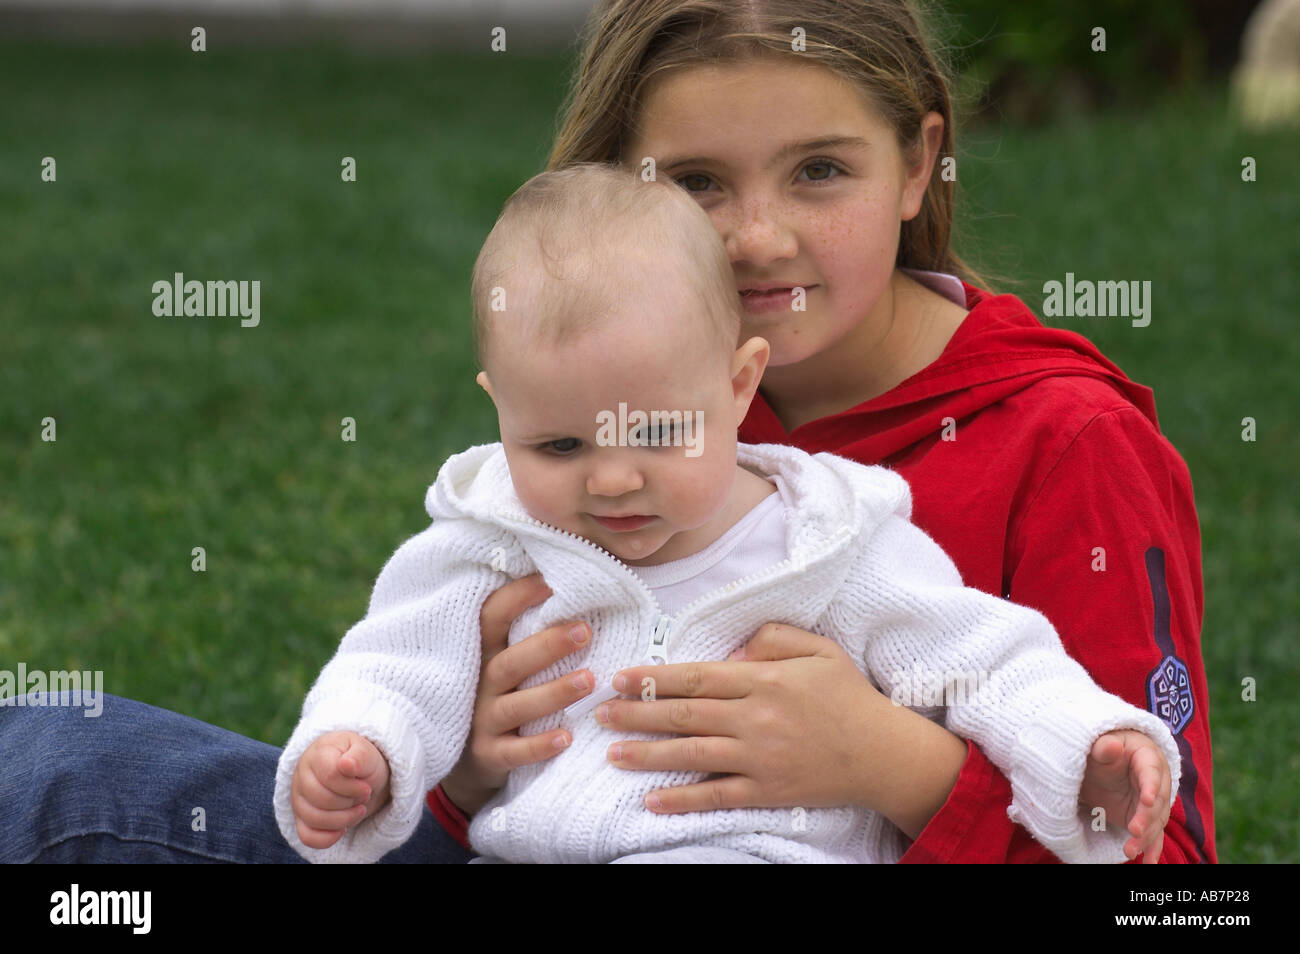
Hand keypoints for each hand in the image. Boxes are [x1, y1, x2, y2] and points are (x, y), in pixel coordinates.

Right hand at [292, 731, 390, 849]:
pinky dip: (327, 838)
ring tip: (359, 809)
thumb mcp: (367, 752)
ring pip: (314, 819)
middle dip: (349, 802)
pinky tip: (343, 830)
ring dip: (344, 819)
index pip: (330, 775)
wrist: (358, 773)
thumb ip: (359, 756)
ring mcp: (298, 798)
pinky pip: (307, 836)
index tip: (366, 787)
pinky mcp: (300, 818)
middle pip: (321, 799)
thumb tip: (347, 764)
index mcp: (318, 754)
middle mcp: (302, 775)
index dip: (352, 787)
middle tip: (364, 797)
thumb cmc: (360, 761)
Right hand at [438, 574, 595, 815]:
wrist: (464, 760)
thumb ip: (524, 633)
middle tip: (585, 631)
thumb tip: (569, 588)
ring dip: (553, 692)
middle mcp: (480, 684)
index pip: (492, 618)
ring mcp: (482, 721)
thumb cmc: (498, 695)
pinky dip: (540, 745)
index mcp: (484, 654)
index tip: (550, 583)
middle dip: (547, 645)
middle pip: (511, 662)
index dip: (517, 598)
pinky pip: (515, 752)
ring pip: (517, 706)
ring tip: (589, 680)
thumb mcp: (501, 661)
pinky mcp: (489, 755)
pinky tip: (568, 737)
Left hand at [594, 623, 966, 837]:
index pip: (697, 676)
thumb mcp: (819, 650)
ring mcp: (761, 758)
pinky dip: (683, 800)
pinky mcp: (768, 792)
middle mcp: (757, 718)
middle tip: (600, 714)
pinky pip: (717, 796)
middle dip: (637, 715)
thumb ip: (774, 637)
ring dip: (648, 755)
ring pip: (693, 755)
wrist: (883, 753)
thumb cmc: (849, 697)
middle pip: (685, 715)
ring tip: (612, 752)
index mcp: (765, 680)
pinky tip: (652, 800)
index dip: (654, 678)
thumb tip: (731, 650)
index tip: (620, 677)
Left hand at [1079, 730, 1171, 863]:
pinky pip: (1153, 834)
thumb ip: (1104, 747)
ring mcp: (1153, 802)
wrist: (1106, 760)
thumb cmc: (1103, 749)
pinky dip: (1151, 849)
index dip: (1150, 786)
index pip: (1151, 773)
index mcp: (1148, 758)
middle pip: (1156, 802)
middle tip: (1134, 831)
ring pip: (1155, 822)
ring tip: (1130, 851)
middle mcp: (1157, 781)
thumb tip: (1112, 746)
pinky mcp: (1147, 817)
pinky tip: (1148, 862)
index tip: (1146, 800)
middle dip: (1147, 818)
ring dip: (1145, 837)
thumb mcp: (1100, 744)